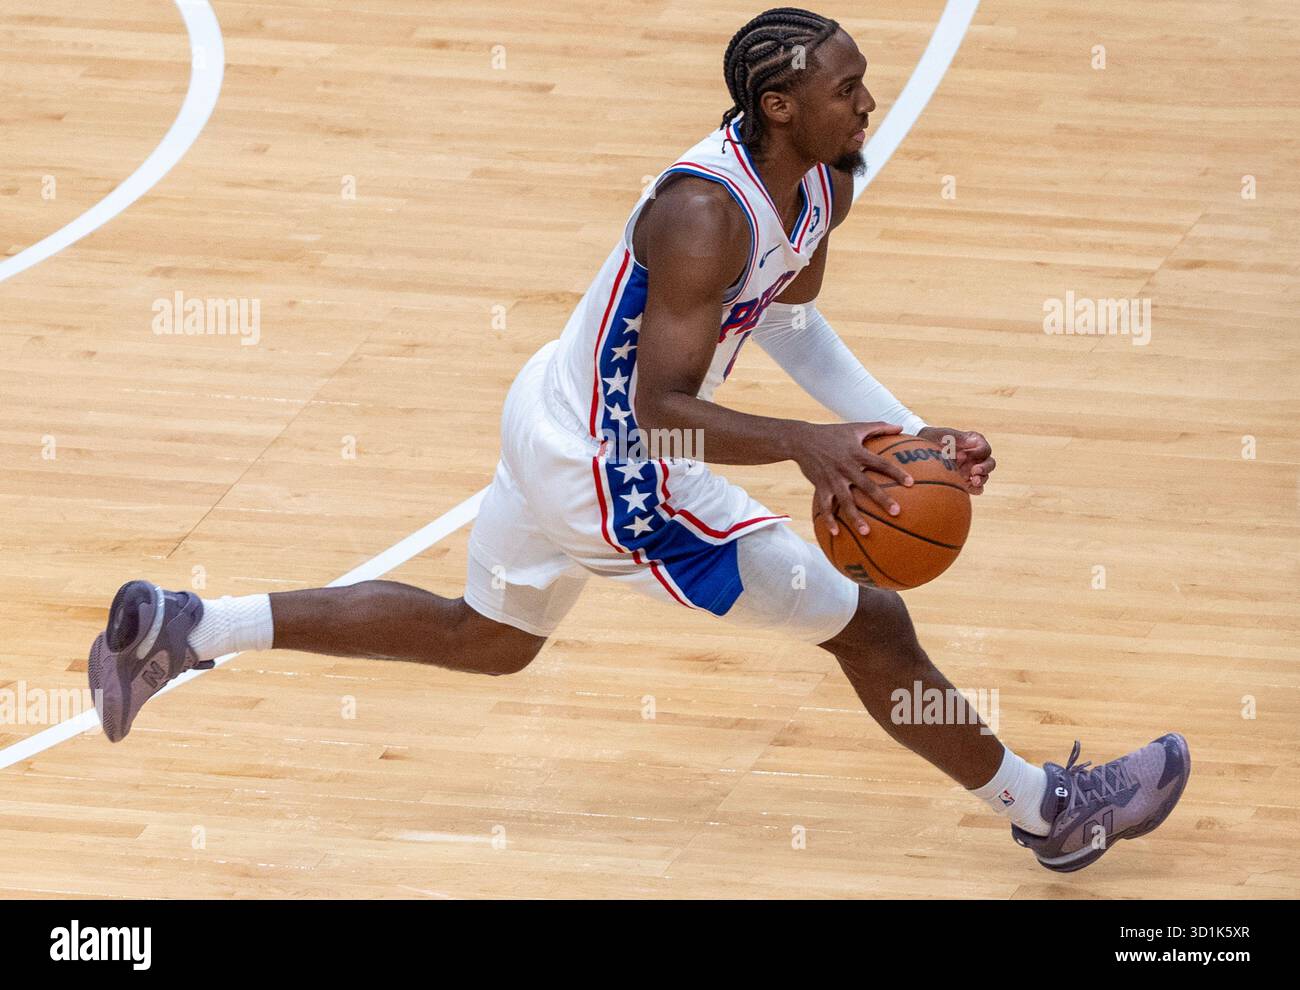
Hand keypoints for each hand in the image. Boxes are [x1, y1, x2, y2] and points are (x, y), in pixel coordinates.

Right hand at [794, 421, 914, 536]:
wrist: (801, 440)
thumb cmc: (832, 433)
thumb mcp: (856, 427)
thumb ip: (879, 427)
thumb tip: (901, 427)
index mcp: (857, 453)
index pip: (881, 464)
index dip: (896, 473)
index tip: (910, 483)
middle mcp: (846, 467)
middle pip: (867, 485)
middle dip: (881, 499)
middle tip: (896, 512)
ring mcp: (832, 478)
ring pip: (846, 501)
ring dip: (855, 517)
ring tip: (866, 532)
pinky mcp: (820, 486)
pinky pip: (825, 506)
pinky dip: (829, 520)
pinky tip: (836, 533)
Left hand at [917, 426, 995, 494]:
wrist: (923, 450)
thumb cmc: (935, 438)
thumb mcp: (944, 435)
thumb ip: (957, 438)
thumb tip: (971, 444)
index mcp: (975, 443)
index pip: (985, 449)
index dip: (980, 452)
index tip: (967, 455)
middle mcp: (977, 457)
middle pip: (990, 464)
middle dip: (985, 468)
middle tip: (975, 471)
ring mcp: (972, 469)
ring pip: (984, 476)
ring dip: (981, 479)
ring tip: (973, 481)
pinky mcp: (967, 481)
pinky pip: (976, 488)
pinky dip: (974, 489)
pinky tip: (967, 488)